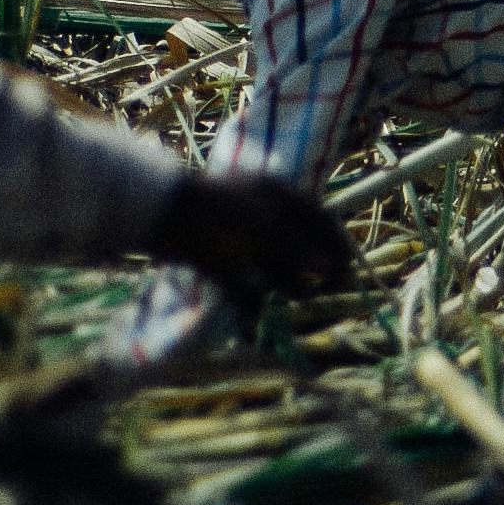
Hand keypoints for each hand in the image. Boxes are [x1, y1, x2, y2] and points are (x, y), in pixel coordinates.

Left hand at [145, 173, 353, 302]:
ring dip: (282, 285)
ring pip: (274, 271)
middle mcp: (264, 217)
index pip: (320, 220)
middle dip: (308, 271)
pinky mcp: (218, 263)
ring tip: (283, 292)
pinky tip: (251, 308)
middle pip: (300, 250)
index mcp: (278, 196)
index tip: (345, 273)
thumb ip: (298, 247)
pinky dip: (249, 300)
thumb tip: (330, 266)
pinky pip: (244, 288)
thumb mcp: (265, 225)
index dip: (335, 245)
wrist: (159, 212)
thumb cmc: (217, 210)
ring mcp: (240, 241)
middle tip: (314, 291)